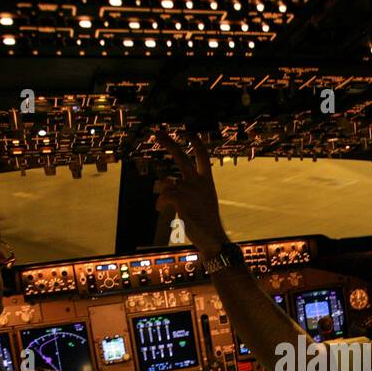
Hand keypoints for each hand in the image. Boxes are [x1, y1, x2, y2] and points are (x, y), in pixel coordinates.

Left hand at [154, 130, 228, 255]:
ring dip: (163, 195)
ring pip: (166, 184)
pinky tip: (161, 210)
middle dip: (169, 144)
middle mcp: (199, 182)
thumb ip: (190, 190)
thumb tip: (169, 184)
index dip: (197, 144)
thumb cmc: (207, 222)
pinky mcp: (181, 199)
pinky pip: (163, 195)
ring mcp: (190, 189)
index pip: (203, 157)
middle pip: (182, 157)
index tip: (191, 133)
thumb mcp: (203, 202)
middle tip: (158, 133)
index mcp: (207, 181)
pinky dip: (160, 203)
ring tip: (164, 207)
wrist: (213, 237)